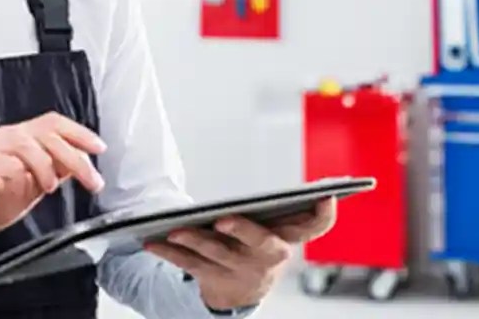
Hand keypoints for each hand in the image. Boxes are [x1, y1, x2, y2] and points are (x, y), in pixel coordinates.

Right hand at [0, 112, 106, 260]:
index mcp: (19, 140)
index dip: (79, 133)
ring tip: (50, 188)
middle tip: (92, 180)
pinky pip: (6, 162)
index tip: (99, 148)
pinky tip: (26, 186)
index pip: (54, 123)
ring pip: (30, 144)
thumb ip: (52, 171)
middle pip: (48, 133)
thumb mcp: (30, 186)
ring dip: (48, 167)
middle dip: (76, 157)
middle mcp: (6, 139)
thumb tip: (80, 163)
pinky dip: (22, 173)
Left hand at [144, 198, 336, 310]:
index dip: (323, 213)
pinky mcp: (215, 280)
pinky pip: (189, 265)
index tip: (327, 194)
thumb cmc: (257, 244)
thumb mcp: (274, 227)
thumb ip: (288, 210)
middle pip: (261, 244)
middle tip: (223, 219)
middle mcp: (269, 257)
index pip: (314, 226)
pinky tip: (151, 241)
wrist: (241, 290)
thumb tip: (314, 188)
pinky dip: (169, 252)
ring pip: (218, 255)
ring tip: (173, 230)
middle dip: (244, 231)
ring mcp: (241, 271)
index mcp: (287, 237)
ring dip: (195, 242)